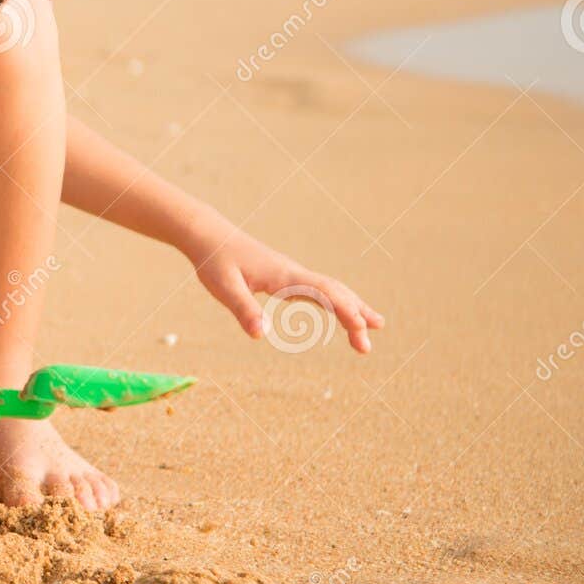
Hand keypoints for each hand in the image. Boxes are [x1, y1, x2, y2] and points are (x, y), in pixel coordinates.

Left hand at [184, 225, 383, 352]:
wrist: (209, 235)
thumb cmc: (215, 261)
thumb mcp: (224, 288)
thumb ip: (244, 310)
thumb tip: (260, 335)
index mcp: (284, 276)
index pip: (323, 292)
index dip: (344, 310)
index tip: (361, 329)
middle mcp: (294, 273)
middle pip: (335, 293)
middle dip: (355, 317)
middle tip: (367, 347)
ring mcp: (292, 274)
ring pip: (332, 290)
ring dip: (353, 308)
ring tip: (375, 326)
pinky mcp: (285, 276)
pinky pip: (319, 290)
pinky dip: (337, 301)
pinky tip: (341, 312)